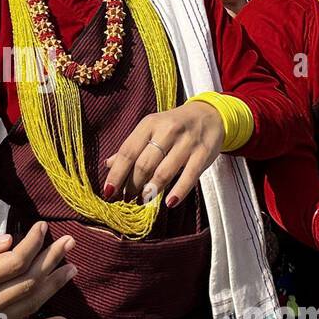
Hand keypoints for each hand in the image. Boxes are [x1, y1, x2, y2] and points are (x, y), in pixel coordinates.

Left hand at [103, 101, 224, 206]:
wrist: (209, 115)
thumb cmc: (174, 126)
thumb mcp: (151, 130)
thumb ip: (131, 148)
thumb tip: (108, 165)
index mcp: (149, 124)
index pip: (128, 151)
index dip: (116, 174)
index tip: (108, 191)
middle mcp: (167, 130)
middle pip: (144, 164)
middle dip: (132, 186)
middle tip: (127, 199)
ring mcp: (187, 142)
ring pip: (164, 172)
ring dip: (151, 190)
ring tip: (143, 200)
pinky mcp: (203, 153)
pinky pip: (189, 176)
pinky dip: (178, 192)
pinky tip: (169, 202)